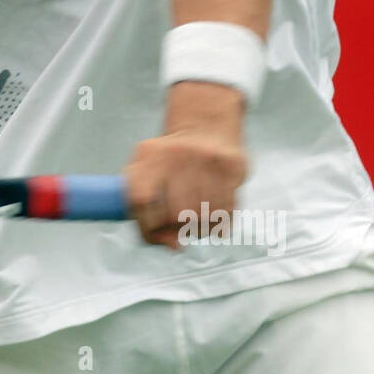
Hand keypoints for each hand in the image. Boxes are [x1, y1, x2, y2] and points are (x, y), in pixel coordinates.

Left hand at [124, 82, 246, 247]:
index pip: (140, 201)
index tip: (155, 232)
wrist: (204, 127)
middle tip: (179, 223)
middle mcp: (178, 153)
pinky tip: (213, 209)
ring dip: (199, 227)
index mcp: (149, 154)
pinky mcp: (233, 167)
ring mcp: (208, 159)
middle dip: (177, 228)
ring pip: (204, 217)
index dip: (147, 227)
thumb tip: (174, 246)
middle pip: (176, 214)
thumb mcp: (144, 172)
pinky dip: (219, 221)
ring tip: (196, 215)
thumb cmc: (168, 162)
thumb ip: (144, 213)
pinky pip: (227, 212)